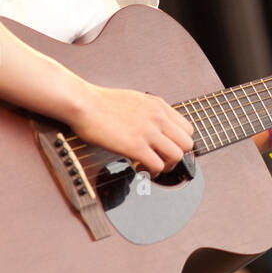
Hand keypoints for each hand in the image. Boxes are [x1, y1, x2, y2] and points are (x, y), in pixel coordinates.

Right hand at [69, 82, 194, 176]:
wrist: (84, 103)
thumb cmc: (102, 102)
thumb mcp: (135, 99)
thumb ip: (151, 112)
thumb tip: (156, 127)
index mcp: (159, 105)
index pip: (187, 129)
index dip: (180, 143)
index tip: (168, 149)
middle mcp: (158, 117)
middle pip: (187, 144)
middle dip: (177, 156)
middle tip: (162, 161)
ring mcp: (148, 132)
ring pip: (177, 156)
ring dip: (166, 166)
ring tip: (152, 167)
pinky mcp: (135, 146)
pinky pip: (157, 166)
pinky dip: (152, 172)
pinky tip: (140, 169)